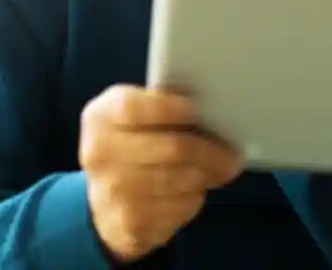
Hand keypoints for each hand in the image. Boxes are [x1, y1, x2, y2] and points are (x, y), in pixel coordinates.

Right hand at [79, 85, 243, 262]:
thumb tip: (210, 109)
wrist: (101, 204)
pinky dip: (195, 198)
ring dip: (209, 174)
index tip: (199, 111)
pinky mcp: (131, 225)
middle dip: (210, 152)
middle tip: (232, 155)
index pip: (133, 109)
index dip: (171, 108)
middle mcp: (100, 155)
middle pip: (172, 148)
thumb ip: (158, 105)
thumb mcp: (132, 117)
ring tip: (222, 169)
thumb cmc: (129, 148)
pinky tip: (195, 190)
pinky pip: (180, 207)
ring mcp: (112, 193)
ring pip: (182, 180)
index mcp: (100, 118)